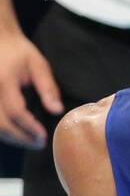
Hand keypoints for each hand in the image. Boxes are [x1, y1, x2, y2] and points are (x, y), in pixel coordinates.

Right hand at [0, 27, 62, 147]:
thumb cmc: (20, 52)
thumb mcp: (38, 65)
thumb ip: (48, 88)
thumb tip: (57, 111)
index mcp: (4, 80)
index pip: (15, 110)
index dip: (29, 126)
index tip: (44, 136)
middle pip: (1, 123)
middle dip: (21, 137)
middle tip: (40, 143)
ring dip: (11, 138)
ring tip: (31, 142)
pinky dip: (3, 131)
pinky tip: (17, 134)